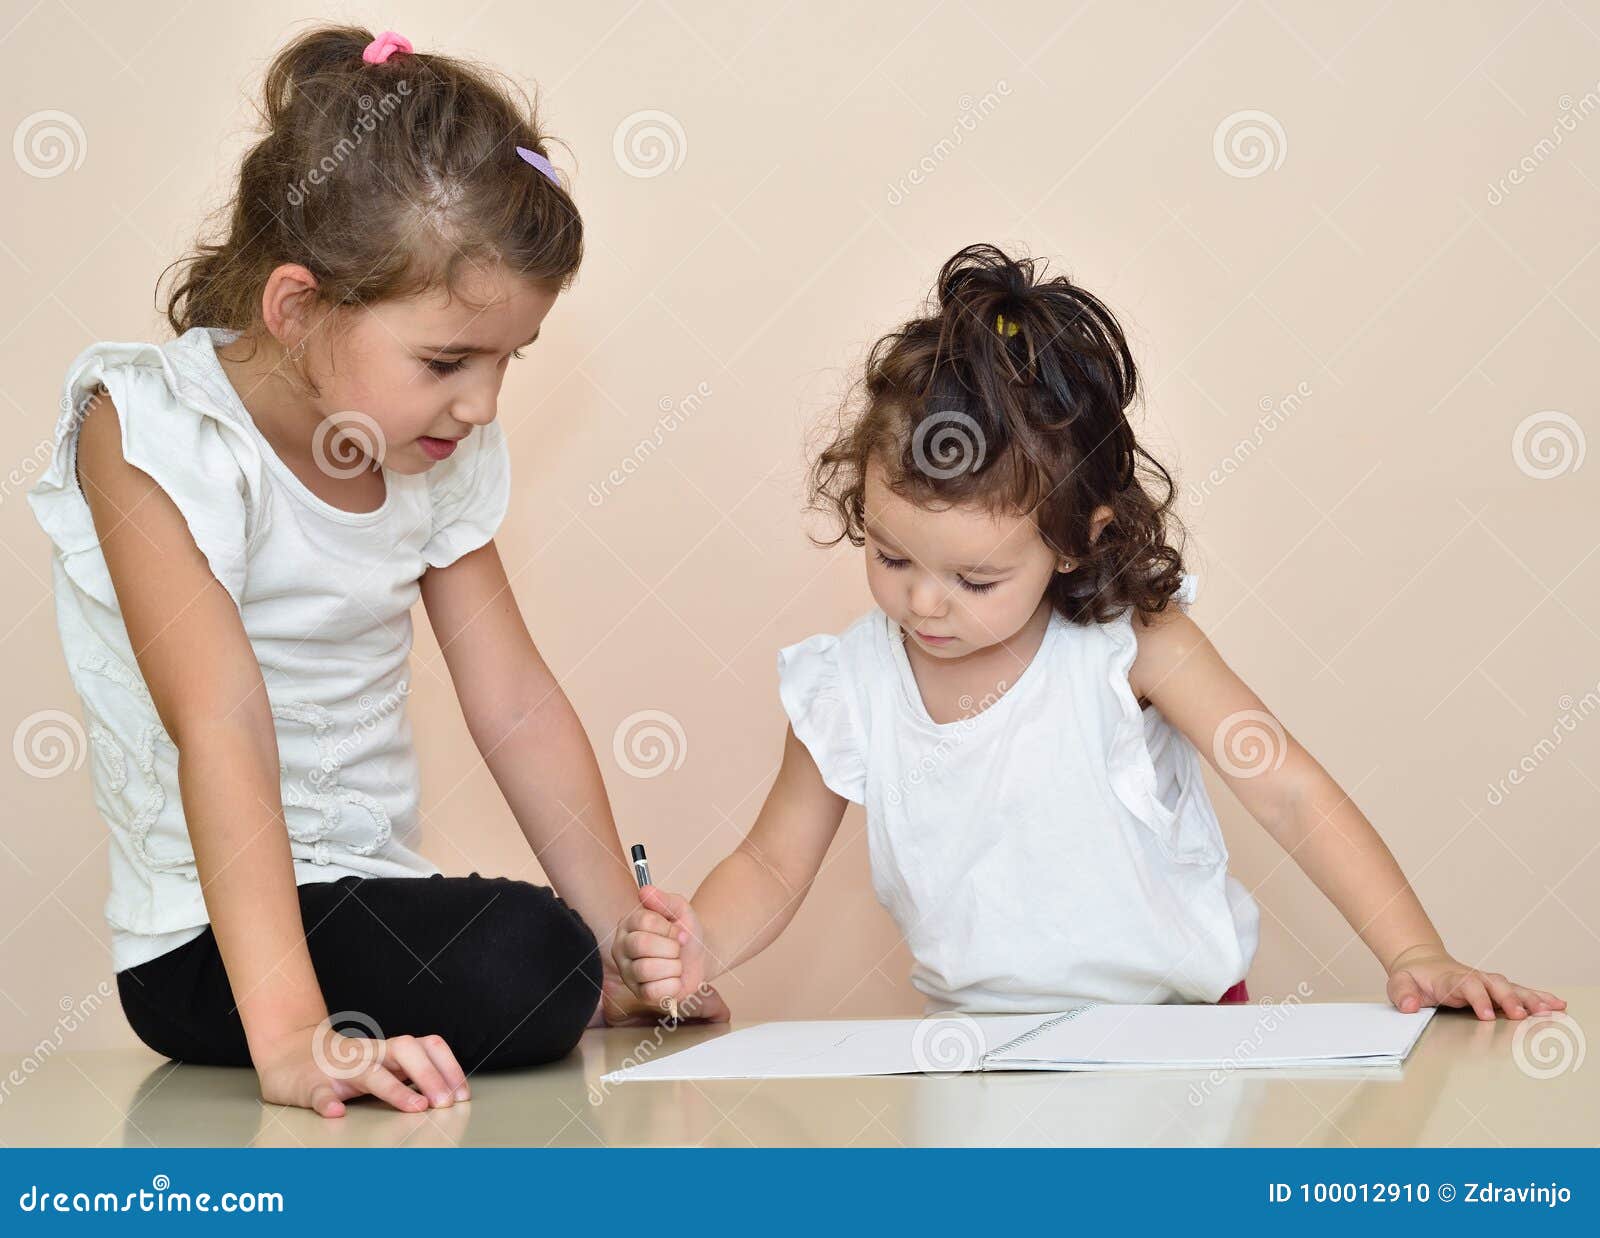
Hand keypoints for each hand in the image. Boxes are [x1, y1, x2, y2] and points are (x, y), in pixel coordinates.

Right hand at [253, 1021, 470, 1118]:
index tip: (463, 1093)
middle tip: (445, 1103)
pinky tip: (337, 1113)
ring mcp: (340, 1068)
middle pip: (405, 1050)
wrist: (287, 1052)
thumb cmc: (343, 1064)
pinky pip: (320, 1092)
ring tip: (416, 1107)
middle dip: (430, 1075)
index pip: (426, 1045)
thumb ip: (408, 1074)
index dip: (448, 1066)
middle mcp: (368, 1055)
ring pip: (369, 1072)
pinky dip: (328, 1102)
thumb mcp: (380, 1064)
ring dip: (395, 1089)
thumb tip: (448, 1093)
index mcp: (388, 1051)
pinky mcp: (310, 1084)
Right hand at [610, 885, 727, 1022]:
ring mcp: (628, 972)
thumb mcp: (680, 910)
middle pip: (641, 944)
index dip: (668, 927)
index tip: (677, 931)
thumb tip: (645, 890)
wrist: (700, 957)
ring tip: (675, 964)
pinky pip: (652, 992)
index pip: (644, 921)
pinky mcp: (639, 994)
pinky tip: (673, 979)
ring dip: (673, 966)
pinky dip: (672, 985)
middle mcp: (622, 948)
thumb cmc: (684, 932)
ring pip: (646, 969)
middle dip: (670, 947)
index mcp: (628, 924)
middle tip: (677, 949)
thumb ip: (664, 900)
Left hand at [1385, 947, 1566, 1020]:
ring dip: (1529, 998)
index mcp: (1449, 978)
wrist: (1423, 964)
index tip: (1485, 1014)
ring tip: (1550, 1010)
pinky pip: (1519, 992)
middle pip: (1494, 985)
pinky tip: (1556, 1004)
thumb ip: (1402, 994)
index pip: (1465, 986)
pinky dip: (1538, 997)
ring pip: (1511, 987)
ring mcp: (1486, 982)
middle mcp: (1472, 978)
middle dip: (1507, 999)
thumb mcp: (1399, 983)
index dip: (1477, 998)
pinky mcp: (1495, 989)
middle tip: (1519, 1015)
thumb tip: (1409, 1006)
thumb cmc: (1413, 978)